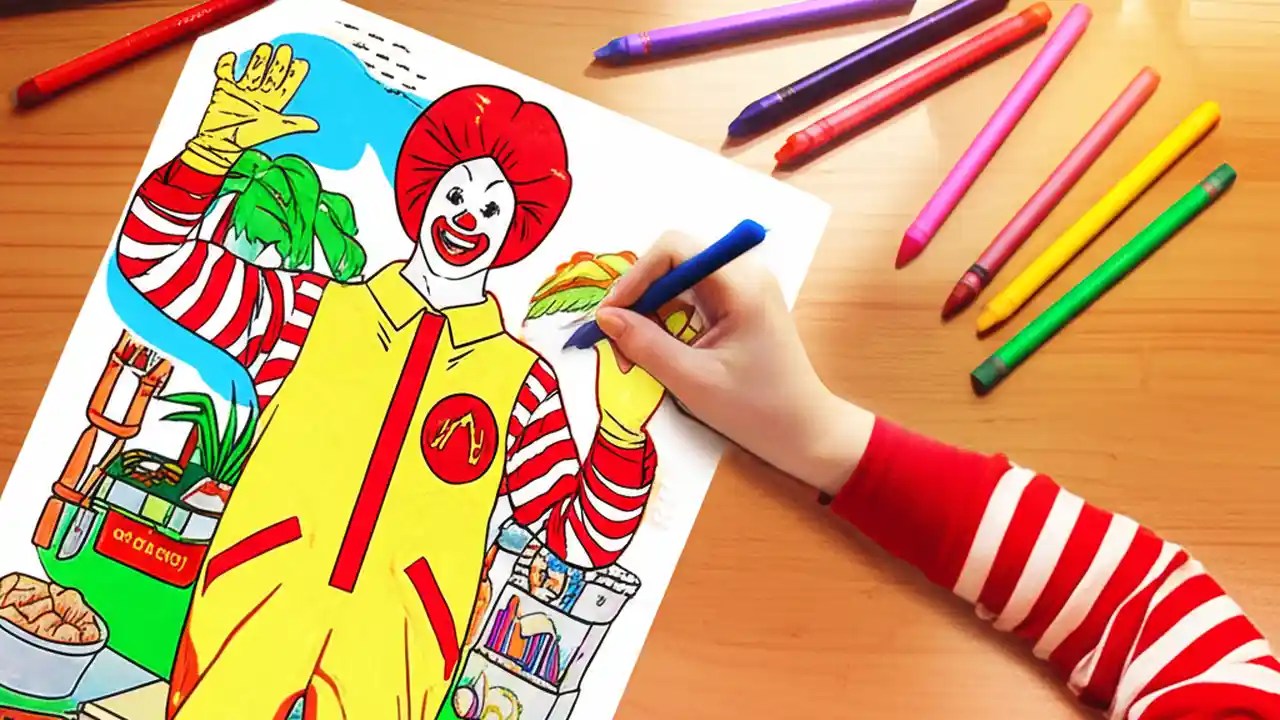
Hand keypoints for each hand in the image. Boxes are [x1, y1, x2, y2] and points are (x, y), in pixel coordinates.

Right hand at [182, 44, 318, 174]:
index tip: (301, 62)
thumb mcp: (275, 127)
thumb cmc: (249, 136)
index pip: (286, 86)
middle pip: (271, 75)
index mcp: (272, 104)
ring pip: (252, 70)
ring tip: (265, 47)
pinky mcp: (224, 89)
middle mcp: (258, 96)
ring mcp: (241, 92)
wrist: (222, 141)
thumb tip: (315, 125)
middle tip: (286, 49)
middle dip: (278, 62)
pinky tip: (232, 56)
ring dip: (258, 59)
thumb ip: (295, 124)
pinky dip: (227, 63)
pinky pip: (225, 72)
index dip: (294, 75)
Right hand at [595, 233, 874, 494]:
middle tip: (617, 340)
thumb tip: (605, 317)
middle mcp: (744, 275)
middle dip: (640, 296)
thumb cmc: (756, 410)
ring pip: (678, 281)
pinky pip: (692, 298)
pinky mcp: (740, 307)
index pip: (673, 249)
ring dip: (650, 311)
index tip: (611, 315)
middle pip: (673, 261)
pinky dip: (668, 320)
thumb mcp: (692, 380)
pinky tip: (660, 351)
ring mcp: (744, 289)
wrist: (805, 432)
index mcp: (740, 284)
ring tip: (635, 353)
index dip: (635, 276)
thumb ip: (645, 344)